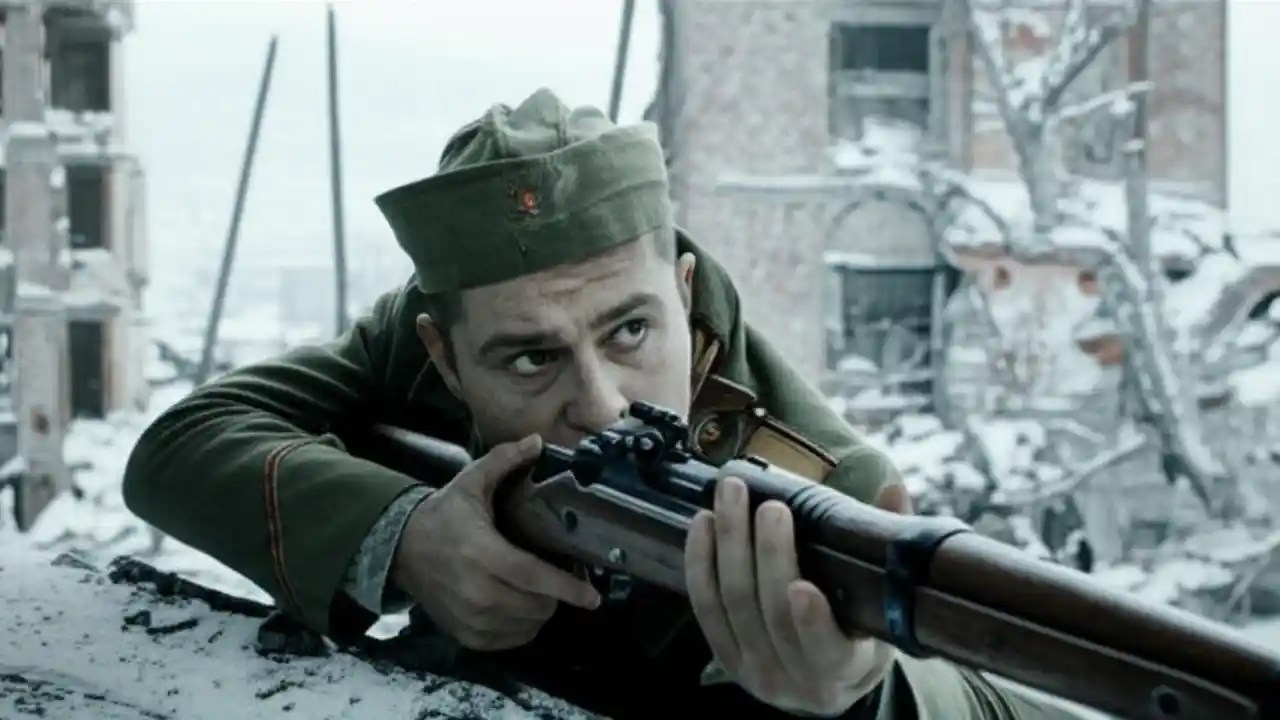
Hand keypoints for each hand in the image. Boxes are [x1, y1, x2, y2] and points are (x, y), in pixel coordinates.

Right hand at [391, 434, 601, 650]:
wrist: (400, 548)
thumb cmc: (443, 515)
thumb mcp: (471, 482)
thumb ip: (504, 461)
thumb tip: (537, 442)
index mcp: (483, 554)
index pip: (535, 577)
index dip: (567, 588)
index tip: (593, 595)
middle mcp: (478, 592)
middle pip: (536, 605)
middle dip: (557, 595)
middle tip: (560, 580)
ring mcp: (470, 618)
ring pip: (526, 626)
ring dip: (541, 612)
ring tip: (542, 593)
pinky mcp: (464, 634)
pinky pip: (507, 641)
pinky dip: (522, 629)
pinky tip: (523, 611)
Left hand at [685, 477, 911, 715]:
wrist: (823, 681)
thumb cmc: (859, 636)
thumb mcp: (885, 607)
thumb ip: (888, 551)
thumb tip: (894, 492)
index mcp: (847, 671)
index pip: (828, 653)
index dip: (812, 624)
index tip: (802, 586)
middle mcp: (797, 681)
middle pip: (771, 615)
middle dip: (768, 555)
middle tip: (770, 507)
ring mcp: (755, 671)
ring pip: (734, 603)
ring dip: (730, 544)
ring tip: (731, 496)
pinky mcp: (724, 656)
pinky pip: (704, 606)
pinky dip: (700, 561)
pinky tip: (703, 522)